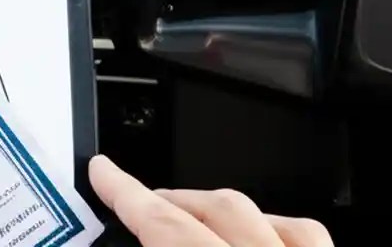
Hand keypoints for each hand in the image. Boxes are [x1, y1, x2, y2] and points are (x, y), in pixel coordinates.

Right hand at [90, 155, 333, 245]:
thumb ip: (160, 245)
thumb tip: (131, 233)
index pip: (165, 225)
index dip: (125, 193)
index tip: (103, 172)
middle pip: (218, 209)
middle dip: (166, 200)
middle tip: (133, 204)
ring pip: (267, 217)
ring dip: (218, 209)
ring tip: (188, 217)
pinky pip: (309, 238)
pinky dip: (274, 228)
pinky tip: (258, 236)